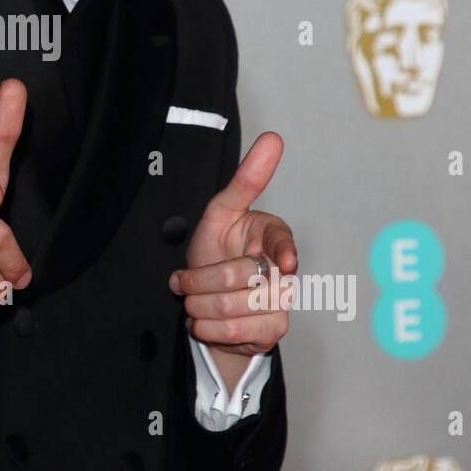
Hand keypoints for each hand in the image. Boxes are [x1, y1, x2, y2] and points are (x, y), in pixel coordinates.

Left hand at [168, 131, 295, 362]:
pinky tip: (201, 320)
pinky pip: (236, 332)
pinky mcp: (272, 330)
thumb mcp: (221, 213)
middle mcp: (282, 270)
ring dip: (198, 305)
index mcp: (273, 235)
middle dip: (199, 280)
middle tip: (184, 282)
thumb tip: (273, 138)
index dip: (284, 252)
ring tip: (192, 300)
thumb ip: (246, 180)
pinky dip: (207, 328)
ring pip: (233, 307)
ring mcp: (280, 302)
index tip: (286, 263)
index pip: (283, 241)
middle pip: (238, 276)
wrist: (208, 303)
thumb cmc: (217, 251)